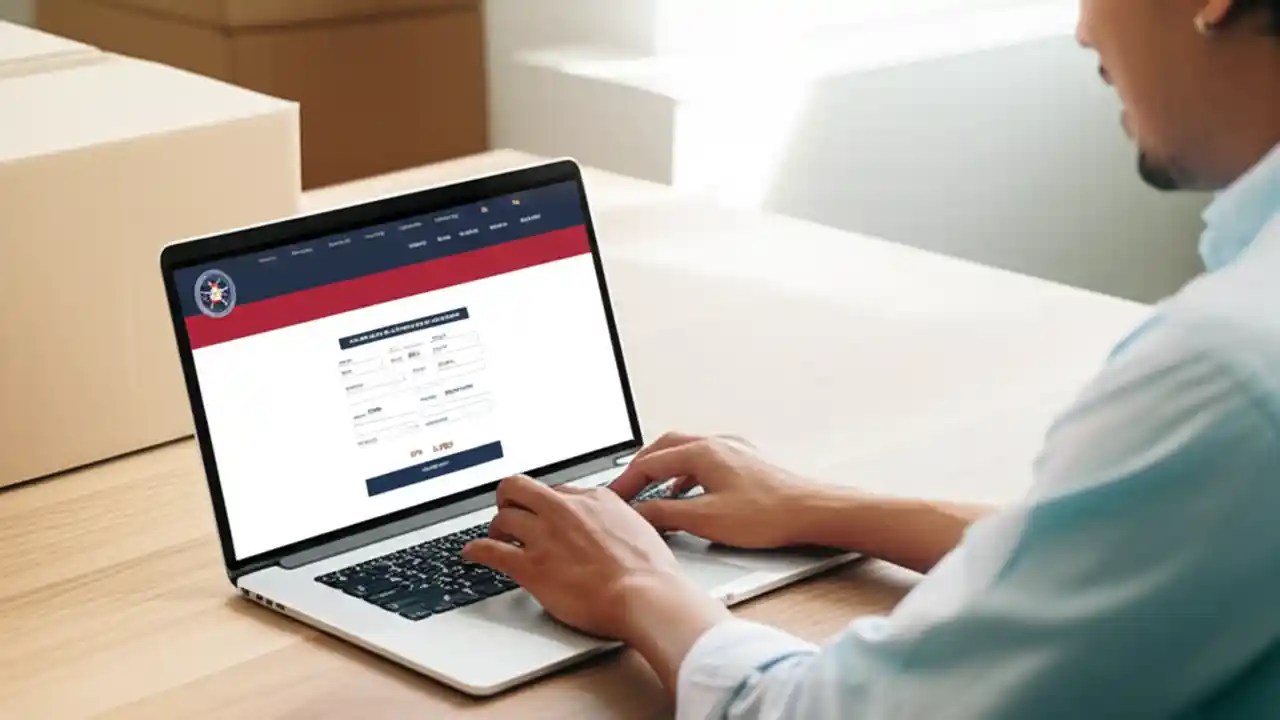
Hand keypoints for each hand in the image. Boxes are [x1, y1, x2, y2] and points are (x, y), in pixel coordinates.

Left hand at [461, 475, 727, 642]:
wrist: (646, 595)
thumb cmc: (650, 571)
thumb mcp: (640, 527)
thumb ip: (618, 520)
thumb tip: (614, 524)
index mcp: (593, 499)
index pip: (557, 490)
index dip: (547, 504)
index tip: (543, 512)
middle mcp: (564, 510)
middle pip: (520, 488)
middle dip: (509, 497)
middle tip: (508, 510)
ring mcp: (545, 536)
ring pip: (503, 516)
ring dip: (496, 527)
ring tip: (497, 537)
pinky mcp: (530, 566)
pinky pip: (490, 550)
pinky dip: (475, 550)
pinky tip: (471, 554)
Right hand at [609, 432, 823, 549]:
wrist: (813, 512)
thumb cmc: (767, 515)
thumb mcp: (706, 520)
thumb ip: (665, 515)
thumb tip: (636, 514)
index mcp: (702, 452)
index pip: (649, 463)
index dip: (625, 483)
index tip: (611, 499)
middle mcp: (717, 443)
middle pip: (665, 447)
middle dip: (641, 468)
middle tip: (625, 488)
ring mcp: (734, 450)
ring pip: (687, 451)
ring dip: (664, 470)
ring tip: (651, 492)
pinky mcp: (747, 462)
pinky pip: (706, 460)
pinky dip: (687, 474)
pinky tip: (689, 494)